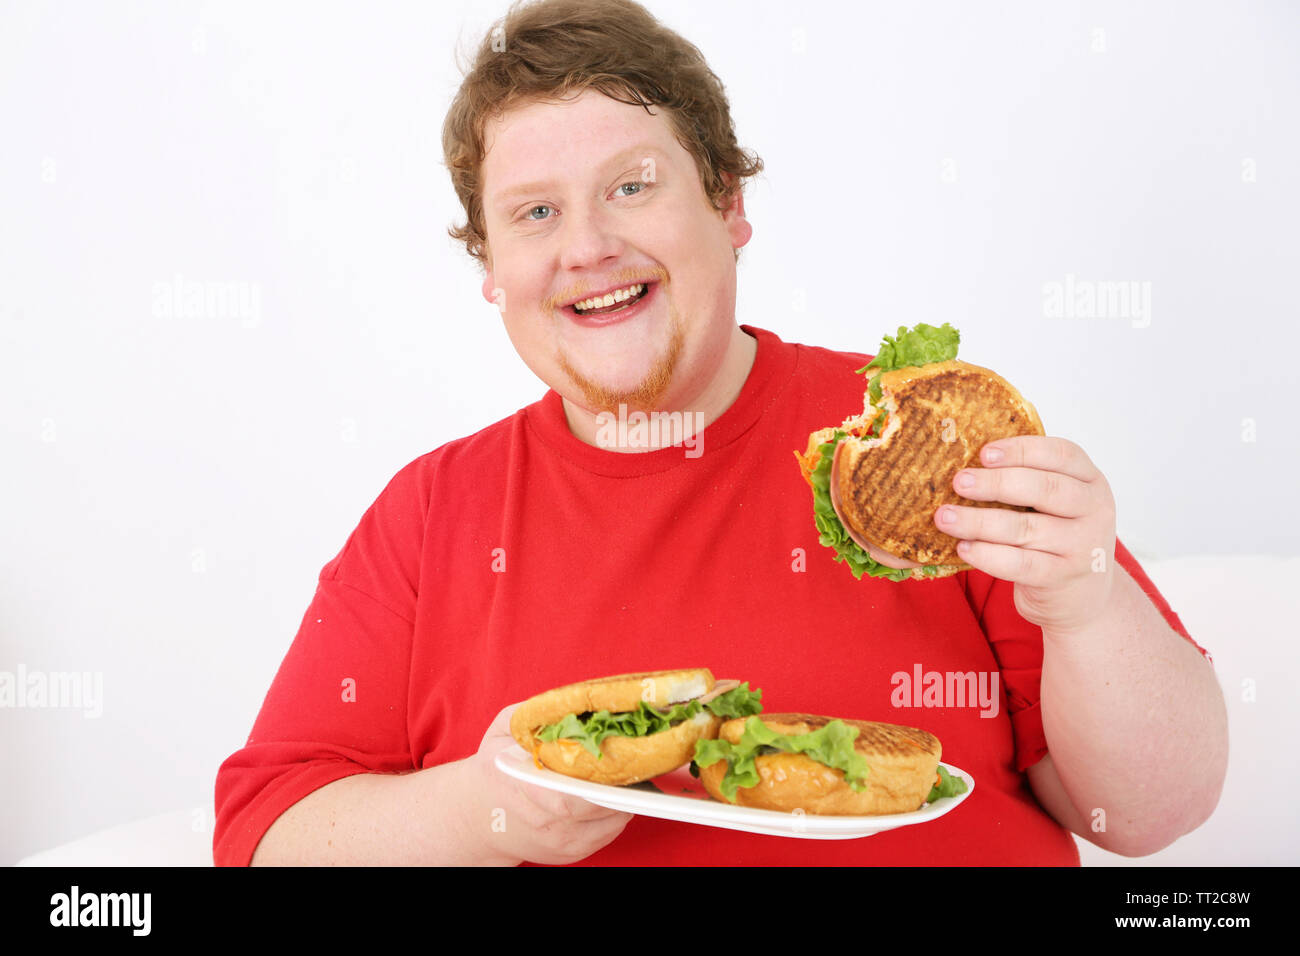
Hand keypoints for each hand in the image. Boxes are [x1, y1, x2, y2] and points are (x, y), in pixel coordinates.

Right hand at [460, 703, 632, 865]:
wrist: (477, 815)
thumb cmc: (494, 768)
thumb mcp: (503, 729)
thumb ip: (533, 713)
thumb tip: (570, 699)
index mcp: (522, 789)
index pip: (568, 798)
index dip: (600, 781)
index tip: (618, 756)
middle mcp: (541, 823)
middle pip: (596, 809)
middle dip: (621, 785)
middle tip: (635, 759)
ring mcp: (557, 842)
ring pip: (610, 823)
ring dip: (626, 798)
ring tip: (629, 774)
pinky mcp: (570, 854)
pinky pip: (608, 834)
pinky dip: (618, 813)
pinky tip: (615, 793)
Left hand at [933, 436, 1116, 635]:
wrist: (1082, 596)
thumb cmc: (1056, 537)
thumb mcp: (1056, 504)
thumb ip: (1028, 481)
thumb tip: (967, 464)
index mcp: (1091, 481)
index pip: (1062, 454)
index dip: (1022, 450)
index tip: (984, 453)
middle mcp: (1095, 510)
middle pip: (1045, 488)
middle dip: (996, 483)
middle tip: (959, 482)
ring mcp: (1082, 546)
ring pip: (1026, 528)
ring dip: (980, 521)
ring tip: (945, 517)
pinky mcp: (1063, 577)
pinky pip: (1020, 564)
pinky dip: (988, 555)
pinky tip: (963, 547)